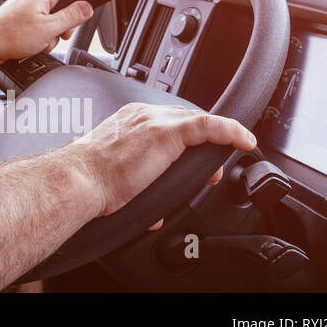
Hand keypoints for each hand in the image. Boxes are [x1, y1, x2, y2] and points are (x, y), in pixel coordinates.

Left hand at [0, 0, 92, 64]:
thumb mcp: (50, 27)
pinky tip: (34, 45)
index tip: (78, 16)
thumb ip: (71, 17)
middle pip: (62, 5)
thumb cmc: (11, 34)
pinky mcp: (21, 20)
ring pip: (51, 19)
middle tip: (59, 33)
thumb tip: (87, 8)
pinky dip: (40, 37)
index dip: (78, 1)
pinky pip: (39, 26)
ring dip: (51, 34)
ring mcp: (27, 8)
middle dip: (64, 23)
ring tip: (42, 42)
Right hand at [67, 102, 256, 217]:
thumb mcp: (117, 177)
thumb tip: (153, 212)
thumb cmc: (91, 181)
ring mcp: (154, 121)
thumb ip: (136, 184)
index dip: (185, 140)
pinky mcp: (167, 133)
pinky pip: (209, 126)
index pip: (167, 121)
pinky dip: (230, 131)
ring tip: (223, 161)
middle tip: (207, 170)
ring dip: (215, 142)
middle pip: (184, 119)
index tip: (191, 158)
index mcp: (127, 121)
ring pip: (198, 122)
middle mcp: (141, 114)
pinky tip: (244, 141)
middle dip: (200, 143)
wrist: (82, 180)